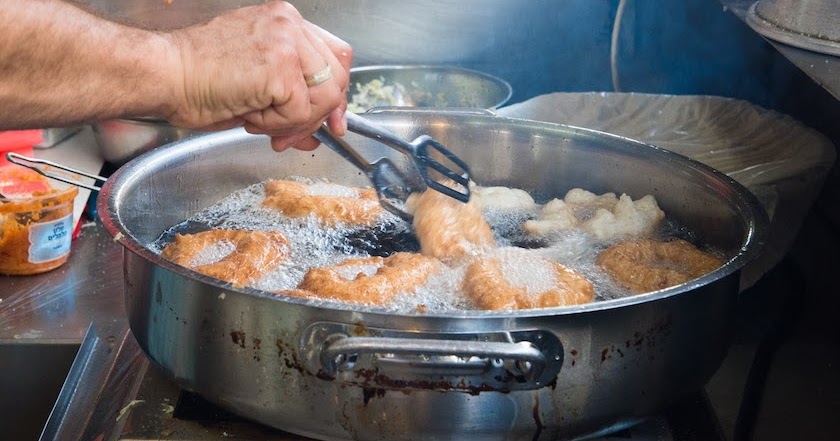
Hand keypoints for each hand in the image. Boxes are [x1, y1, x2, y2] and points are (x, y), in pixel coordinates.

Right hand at [163, 1, 351, 150]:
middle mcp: (290, 24)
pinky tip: (248, 115)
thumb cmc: (198, 78)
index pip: (335, 57)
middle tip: (287, 134)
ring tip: (256, 119)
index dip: (336, 95)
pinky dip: (276, 125)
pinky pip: (301, 112)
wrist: (165, 75)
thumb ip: (295, 98)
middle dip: (319, 116)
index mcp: (285, 22)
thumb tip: (321, 130)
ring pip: (324, 97)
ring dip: (293, 122)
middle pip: (338, 77)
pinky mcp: (281, 66)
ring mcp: (288, 41)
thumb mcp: (259, 84)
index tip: (333, 122)